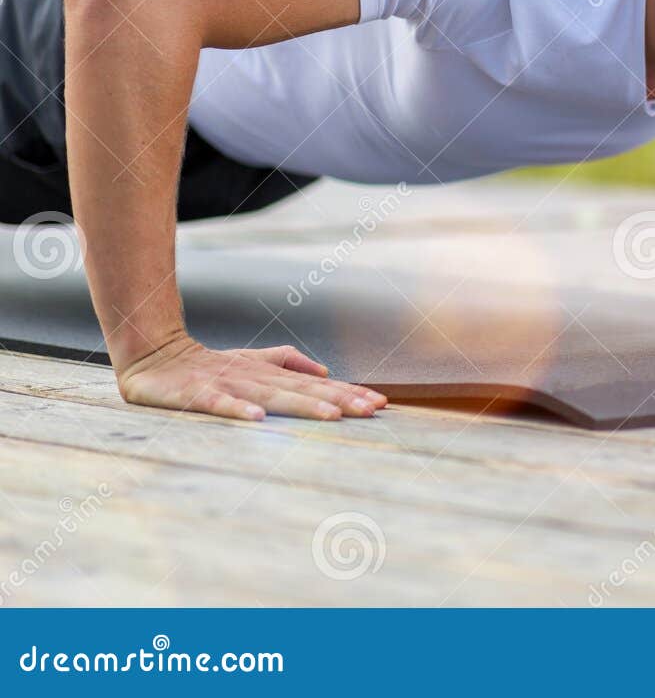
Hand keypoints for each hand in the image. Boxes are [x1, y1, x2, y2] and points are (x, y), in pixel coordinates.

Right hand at [117, 335, 387, 421]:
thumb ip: (289, 363)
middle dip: (340, 401)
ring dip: (303, 406)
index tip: (381, 404)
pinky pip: (219, 404)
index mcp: (270, 374)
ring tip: (333, 416)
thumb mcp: (253, 362)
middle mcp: (255, 377)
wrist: (153, 355)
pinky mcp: (195, 393)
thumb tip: (326, 372)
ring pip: (271, 396)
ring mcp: (227, 384)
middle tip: (372, 411)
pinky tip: (258, 419)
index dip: (349, 393)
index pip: (317, 386)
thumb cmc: (209, 365)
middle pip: (304, 391)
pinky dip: (238, 410)